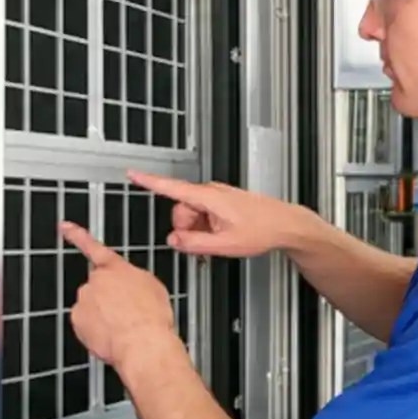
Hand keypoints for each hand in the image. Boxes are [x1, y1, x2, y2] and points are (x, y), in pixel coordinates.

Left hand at [60, 221, 174, 367]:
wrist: (143, 343)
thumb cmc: (152, 318)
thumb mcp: (153, 287)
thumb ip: (134, 278)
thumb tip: (128, 284)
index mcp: (116, 269)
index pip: (93, 247)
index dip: (77, 235)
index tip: (64, 226)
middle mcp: (96, 281)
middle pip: (96, 287)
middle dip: (106, 298)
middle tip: (125, 313)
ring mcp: (84, 300)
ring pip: (90, 306)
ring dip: (102, 314)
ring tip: (122, 327)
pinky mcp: (77, 319)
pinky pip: (85, 323)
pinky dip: (95, 329)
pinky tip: (111, 335)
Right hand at [127, 170, 312, 257]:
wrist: (285, 224)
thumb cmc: (261, 230)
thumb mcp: (224, 245)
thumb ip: (194, 243)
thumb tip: (174, 240)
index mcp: (208, 197)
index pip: (171, 188)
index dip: (149, 181)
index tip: (132, 173)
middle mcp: (211, 192)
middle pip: (181, 210)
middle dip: (186, 229)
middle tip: (206, 243)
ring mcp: (217, 196)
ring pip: (192, 215)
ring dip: (198, 230)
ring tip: (220, 239)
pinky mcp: (222, 202)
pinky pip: (204, 215)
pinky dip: (207, 228)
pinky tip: (223, 236)